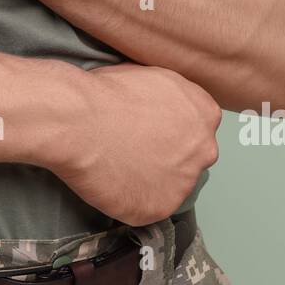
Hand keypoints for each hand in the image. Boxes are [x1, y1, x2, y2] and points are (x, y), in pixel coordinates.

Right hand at [55, 63, 221, 226]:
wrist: (79, 121)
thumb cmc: (106, 92)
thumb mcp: (151, 76)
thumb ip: (170, 96)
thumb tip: (161, 106)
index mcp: (205, 113)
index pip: (197, 128)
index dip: (171, 130)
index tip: (150, 131)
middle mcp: (203, 149)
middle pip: (190, 158)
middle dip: (167, 157)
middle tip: (134, 150)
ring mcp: (184, 182)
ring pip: (170, 186)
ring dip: (149, 180)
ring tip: (118, 166)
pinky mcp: (160, 208)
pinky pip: (147, 207)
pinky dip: (131, 200)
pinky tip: (111, 183)